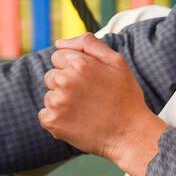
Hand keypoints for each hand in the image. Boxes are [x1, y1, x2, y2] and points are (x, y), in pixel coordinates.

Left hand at [38, 33, 163, 170]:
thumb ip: (89, 44)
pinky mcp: (52, 121)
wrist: (130, 133)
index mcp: (81, 64)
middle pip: (52, 75)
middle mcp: (65, 81)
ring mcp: (57, 102)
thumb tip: (60, 42)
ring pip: (50, 95)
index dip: (75, 67)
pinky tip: (78, 120)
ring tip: (86, 109)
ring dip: (63, 100)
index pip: (59, 56)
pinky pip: (45, 114)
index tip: (90, 79)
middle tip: (90, 95)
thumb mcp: (117, 62)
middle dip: (66, 83)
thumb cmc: (126, 97)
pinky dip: (58, 117)